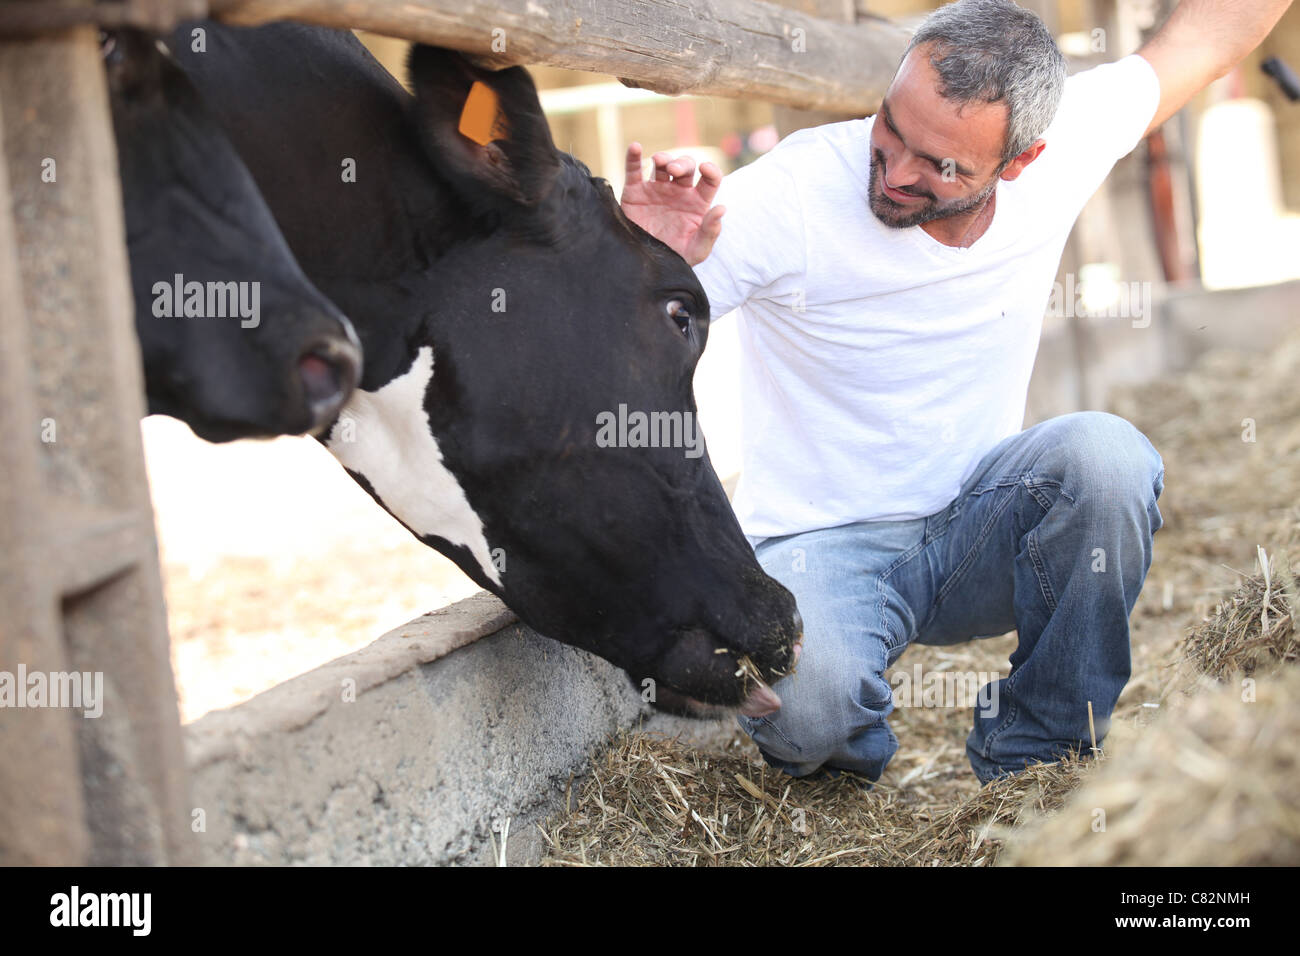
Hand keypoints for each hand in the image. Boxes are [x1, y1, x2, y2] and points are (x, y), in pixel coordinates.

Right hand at [620, 142, 724, 265]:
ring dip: (662, 158)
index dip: (711, 170)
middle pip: (685, 167)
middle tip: (674, 170)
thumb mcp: (697, 250)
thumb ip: (710, 231)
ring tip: (659, 162)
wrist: (645, 267)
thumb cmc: (676, 258)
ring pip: (662, 164)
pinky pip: (634, 170)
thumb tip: (722, 208)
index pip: (710, 180)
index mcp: (697, 202)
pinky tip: (635, 147)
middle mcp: (679, 191)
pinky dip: (633, 156)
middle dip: (682, 163)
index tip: (705, 169)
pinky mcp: (635, 192)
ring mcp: (657, 189)